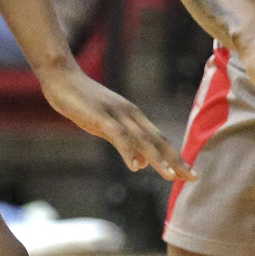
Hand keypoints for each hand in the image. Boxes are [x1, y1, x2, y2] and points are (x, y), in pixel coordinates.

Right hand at [39, 63, 195, 180]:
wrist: (62, 78)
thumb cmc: (82, 102)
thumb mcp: (106, 126)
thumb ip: (124, 143)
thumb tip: (141, 164)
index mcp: (134, 117)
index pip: (159, 140)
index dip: (175, 157)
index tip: (189, 173)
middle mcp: (131, 115)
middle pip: (158, 140)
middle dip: (176, 160)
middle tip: (192, 178)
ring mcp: (117, 114)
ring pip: (142, 139)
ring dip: (158, 159)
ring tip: (171, 176)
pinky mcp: (101, 116)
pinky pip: (119, 136)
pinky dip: (129, 151)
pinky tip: (135, 166)